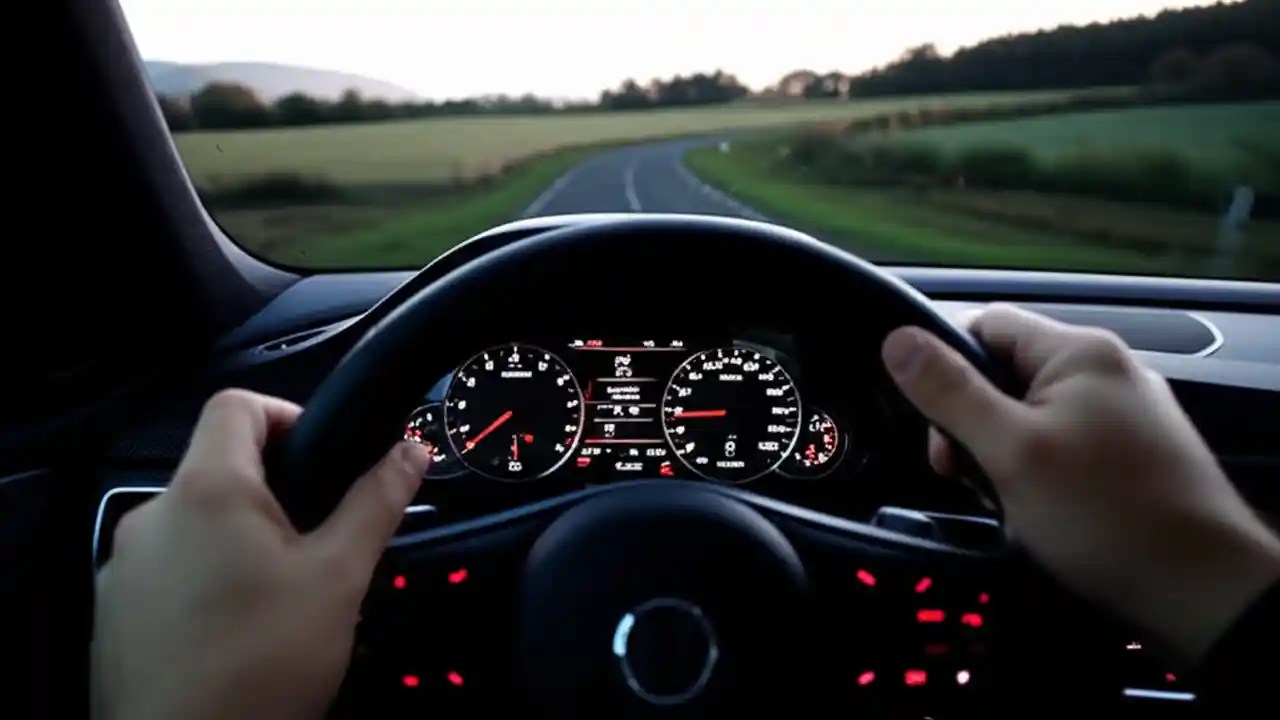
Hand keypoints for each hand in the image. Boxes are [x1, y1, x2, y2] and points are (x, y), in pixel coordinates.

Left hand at [92, 389, 431, 719]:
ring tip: (279, 595)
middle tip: (315, 543)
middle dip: (271, 494)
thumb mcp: (339, 577)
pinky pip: (165, 572)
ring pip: (192, 525)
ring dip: (236, 541)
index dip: (284, 414)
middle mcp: (151, 518)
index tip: (320, 456)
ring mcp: (123, 568)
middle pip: (216, 468)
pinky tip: (236, 631)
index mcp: (207, 491)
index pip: (236, 404)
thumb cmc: (265, 662)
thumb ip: (376, 503)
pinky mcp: (112, 615)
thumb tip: (412, 450)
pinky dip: (203, 582)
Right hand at [881, 304, 1279, 659]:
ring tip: (1009, 500)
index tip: (935, 428)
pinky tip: (1039, 510)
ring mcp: (1124, 413)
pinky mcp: (1133, 453)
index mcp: (1078, 351)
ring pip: (1029, 416)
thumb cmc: (1102, 513)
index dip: (945, 369)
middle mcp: (1105, 369)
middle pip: (1004, 374)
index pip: (985, 325)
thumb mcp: (1010, 451)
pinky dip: (1037, 473)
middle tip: (964, 476)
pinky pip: (1061, 445)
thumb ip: (949, 392)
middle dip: (972, 425)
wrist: (1201, 590)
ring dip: (1002, 456)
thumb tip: (896, 338)